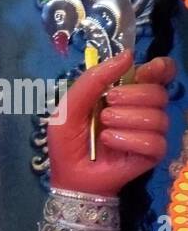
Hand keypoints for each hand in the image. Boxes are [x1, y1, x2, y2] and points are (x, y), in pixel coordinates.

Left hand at [47, 52, 174, 195]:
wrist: (69, 175)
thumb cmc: (69, 140)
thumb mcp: (70, 106)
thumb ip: (93, 80)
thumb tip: (128, 56)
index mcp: (127, 93)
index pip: (159, 73)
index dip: (160, 68)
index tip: (149, 70)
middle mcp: (143, 109)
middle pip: (159, 93)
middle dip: (132, 97)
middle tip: (107, 107)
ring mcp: (150, 132)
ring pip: (158, 116)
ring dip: (126, 120)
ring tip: (103, 129)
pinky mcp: (153, 154)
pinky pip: (154, 141)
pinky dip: (129, 140)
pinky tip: (110, 143)